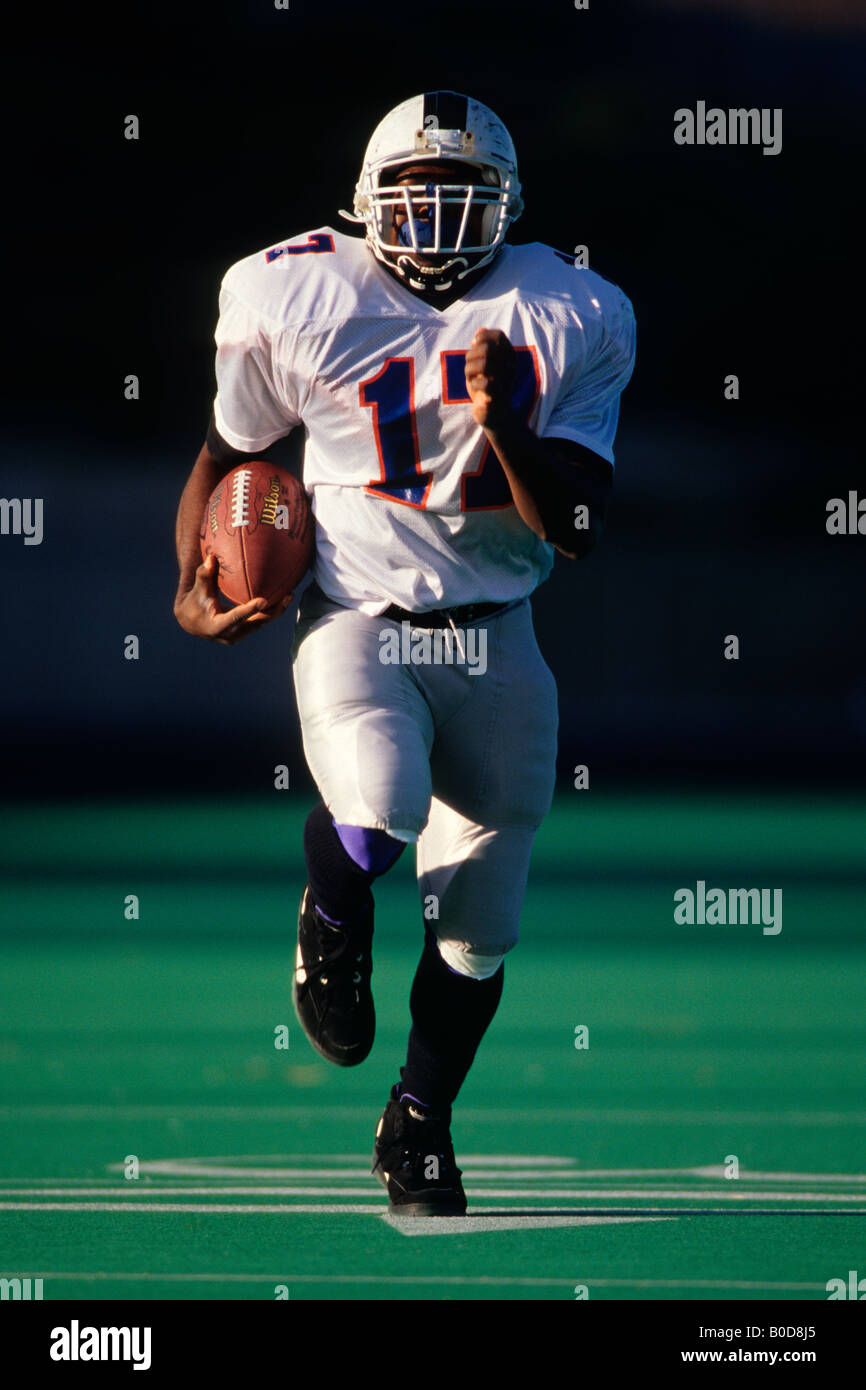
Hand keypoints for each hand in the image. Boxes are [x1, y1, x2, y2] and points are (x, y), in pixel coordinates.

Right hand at [174, 553, 291, 644]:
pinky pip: (260, 622)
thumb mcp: (197, 589)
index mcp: (217, 626)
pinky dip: (271, 612)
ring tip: (289, 595)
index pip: (235, 617)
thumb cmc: (194, 601)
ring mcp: (238, 636)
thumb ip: (204, 575)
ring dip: (276, 611)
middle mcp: (229, 635)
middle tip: (287, 596)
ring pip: (261, 624)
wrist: (192, 622)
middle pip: (255, 624)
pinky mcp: (244, 632)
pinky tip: (283, 598)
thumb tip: (211, 558)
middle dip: (273, 611)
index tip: (263, 600)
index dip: (249, 610)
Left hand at [464, 328, 517, 430]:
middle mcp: (511, 367)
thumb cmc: (488, 387)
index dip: (482, 337)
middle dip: (471, 355)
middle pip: (487, 349)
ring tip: (469, 376)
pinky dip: (473, 383)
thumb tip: (480, 330)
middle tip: (469, 364)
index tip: (473, 345)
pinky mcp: (498, 396)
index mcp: (510, 357)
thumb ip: (484, 347)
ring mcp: (506, 381)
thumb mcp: (485, 365)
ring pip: (484, 364)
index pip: (499, 336)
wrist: (494, 415)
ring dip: (469, 368)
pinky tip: (473, 386)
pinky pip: (484, 382)